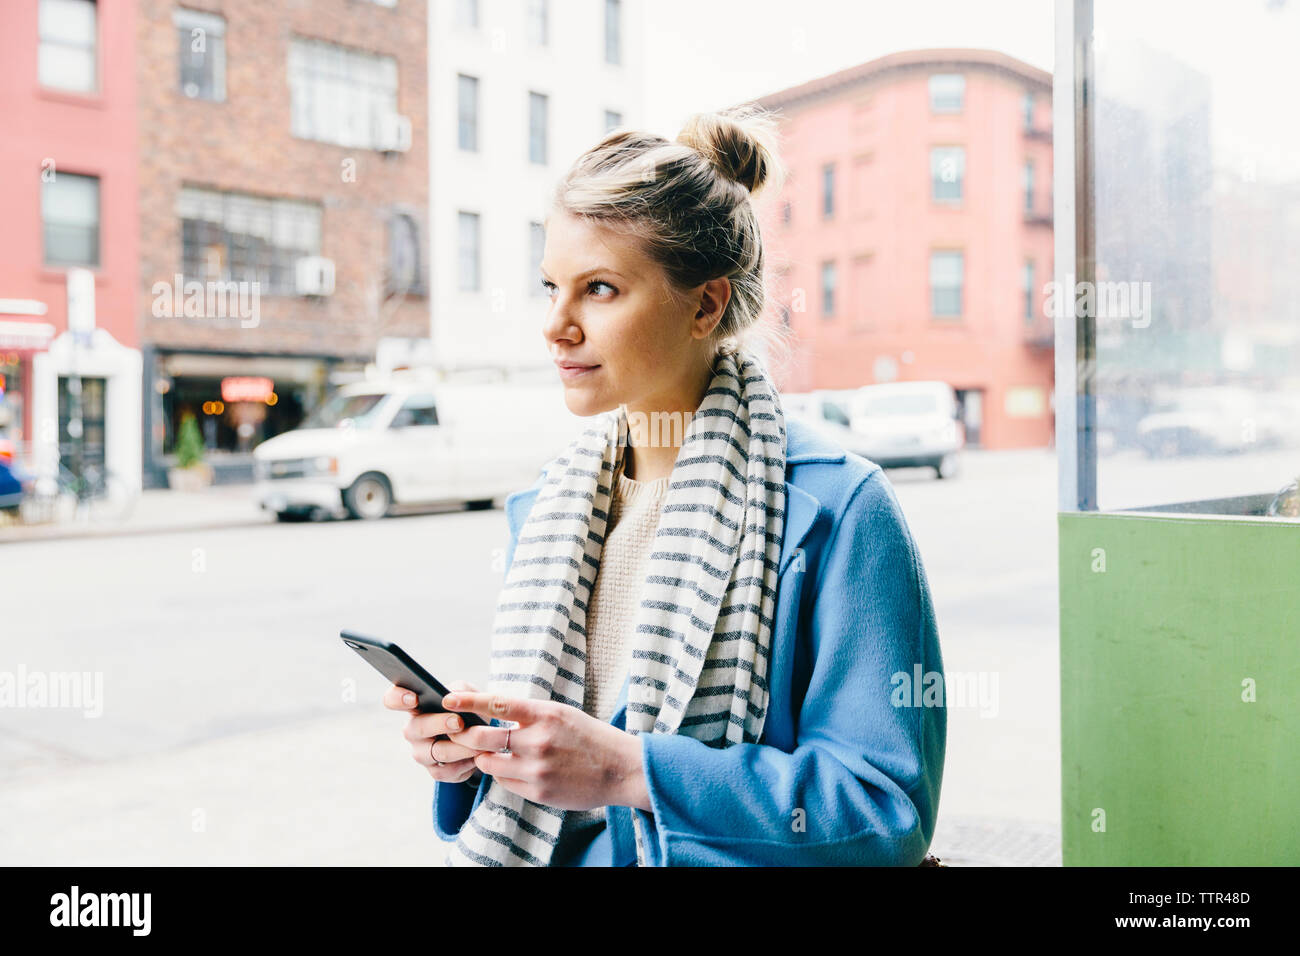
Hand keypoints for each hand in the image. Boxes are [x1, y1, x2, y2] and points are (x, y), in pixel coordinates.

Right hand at [383, 680, 488, 784]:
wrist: (483, 735)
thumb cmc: (468, 708)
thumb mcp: (467, 693)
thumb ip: (460, 691)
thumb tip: (453, 697)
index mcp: (415, 706)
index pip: (393, 699)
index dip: (398, 699)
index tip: (414, 698)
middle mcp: (413, 730)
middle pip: (418, 728)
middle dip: (439, 724)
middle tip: (459, 722)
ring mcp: (422, 752)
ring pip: (438, 751)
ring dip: (460, 747)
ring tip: (479, 742)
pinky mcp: (436, 771)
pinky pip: (449, 770)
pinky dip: (466, 762)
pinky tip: (478, 756)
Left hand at [440, 691, 651, 811]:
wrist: (620, 768)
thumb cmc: (588, 736)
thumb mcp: (560, 714)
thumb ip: (527, 712)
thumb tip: (490, 705)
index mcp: (545, 713)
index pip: (498, 702)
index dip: (469, 700)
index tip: (448, 697)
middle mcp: (539, 739)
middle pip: (483, 736)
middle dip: (466, 735)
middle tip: (459, 732)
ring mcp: (538, 767)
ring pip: (490, 762)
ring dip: (483, 757)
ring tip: (488, 752)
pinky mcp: (539, 790)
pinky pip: (505, 782)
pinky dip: (502, 774)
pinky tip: (512, 768)